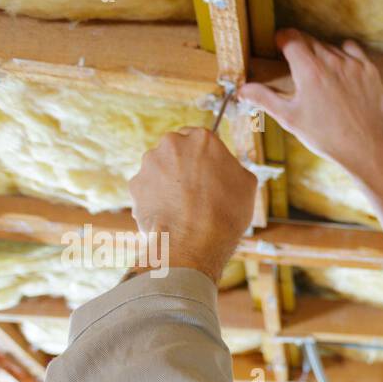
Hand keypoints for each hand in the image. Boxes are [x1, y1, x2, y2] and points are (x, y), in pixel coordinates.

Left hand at [128, 128, 257, 282]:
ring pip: (160, 169)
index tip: (209, 171)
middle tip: (197, 191)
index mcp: (202, 139)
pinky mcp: (135, 184)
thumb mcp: (247, 185)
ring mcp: (149, 164)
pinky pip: (147, 189)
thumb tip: (227, 168)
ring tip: (183, 208)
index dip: (205, 156)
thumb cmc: (225, 214)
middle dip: (183, 166)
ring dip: (169, 183)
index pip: (200, 138)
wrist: (194, 243)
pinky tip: (170, 215)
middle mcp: (171, 144)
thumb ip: (233, 167)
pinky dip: (156, 199)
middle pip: (176, 150)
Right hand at [240, 28, 382, 186]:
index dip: (282, 39)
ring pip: (330, 46)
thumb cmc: (325, 136)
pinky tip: (340, 71)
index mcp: (309, 70)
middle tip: (297, 65)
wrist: (364, 149)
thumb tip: (242, 89)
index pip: (290, 37)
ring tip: (319, 76)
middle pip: (309, 40)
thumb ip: (264, 98)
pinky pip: (352, 51)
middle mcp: (331, 61)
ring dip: (321, 54)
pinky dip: (344, 56)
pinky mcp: (369, 70)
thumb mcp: (290, 118)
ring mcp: (352, 65)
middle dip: (300, 48)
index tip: (279, 46)